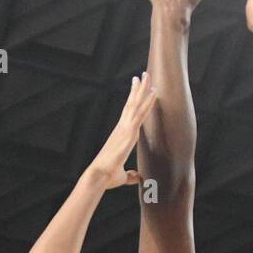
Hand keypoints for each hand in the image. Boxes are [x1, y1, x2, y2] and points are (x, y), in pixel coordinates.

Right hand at [88, 72, 157, 188]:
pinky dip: (147, 101)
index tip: (135, 88)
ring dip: (143, 89)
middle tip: (142, 75)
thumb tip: (137, 177)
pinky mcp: (129, 132)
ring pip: (136, 104)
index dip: (132, 101)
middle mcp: (122, 128)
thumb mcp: (121, 176)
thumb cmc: (107, 177)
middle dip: (137, 89)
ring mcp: (125, 128)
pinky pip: (141, 113)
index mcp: (120, 135)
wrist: (99, 176)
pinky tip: (154, 92)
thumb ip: (130, 175)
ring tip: (148, 75)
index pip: (127, 114)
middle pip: (131, 104)